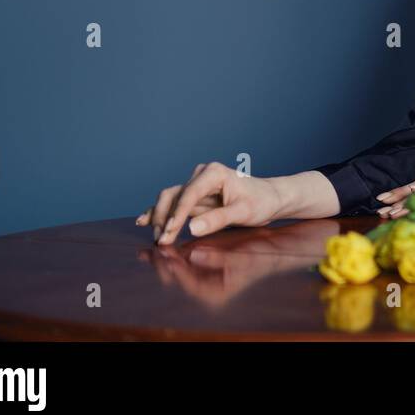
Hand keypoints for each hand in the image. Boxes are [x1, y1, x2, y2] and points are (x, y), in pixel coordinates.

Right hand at [136, 161, 284, 244]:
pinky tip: (144, 221)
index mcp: (213, 173)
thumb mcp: (243, 212)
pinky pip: (174, 204)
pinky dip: (161, 213)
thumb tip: (192, 228)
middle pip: (173, 196)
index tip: (168, 235)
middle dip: (165, 219)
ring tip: (156, 237)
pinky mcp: (195, 195)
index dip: (176, 216)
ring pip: (170, 200)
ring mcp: (196, 184)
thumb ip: (218, 219)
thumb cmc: (261, 203)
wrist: (270, 198)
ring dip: (161, 218)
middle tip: (161, 242)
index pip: (188, 195)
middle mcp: (201, 174)